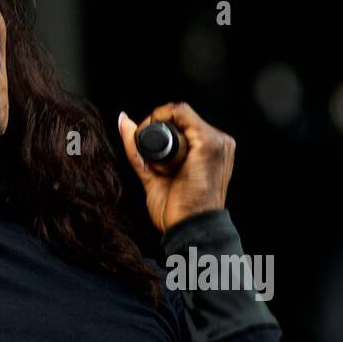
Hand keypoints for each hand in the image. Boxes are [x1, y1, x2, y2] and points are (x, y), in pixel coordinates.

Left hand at [117, 101, 235, 232]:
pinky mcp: (209, 143)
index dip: (159, 127)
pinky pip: (180, 113)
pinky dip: (160, 120)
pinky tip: (156, 144)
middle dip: (157, 128)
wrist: (190, 228)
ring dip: (158, 127)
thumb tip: (123, 120)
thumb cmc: (177, 208)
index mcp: (211, 149)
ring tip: (157, 159)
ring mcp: (217, 141)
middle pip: (180, 117)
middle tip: (149, 156)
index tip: (145, 146)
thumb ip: (138, 148)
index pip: (183, 122)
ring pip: (178, 113)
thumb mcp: (152, 172)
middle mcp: (219, 142)